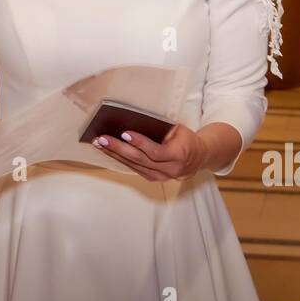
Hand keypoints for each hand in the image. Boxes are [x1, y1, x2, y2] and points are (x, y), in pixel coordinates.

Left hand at [92, 123, 208, 181]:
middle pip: (139, 160)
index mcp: (177, 156)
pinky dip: (121, 159)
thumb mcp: (179, 130)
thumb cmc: (187, 139)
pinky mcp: (153, 178)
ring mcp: (160, 177)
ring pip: (133, 165)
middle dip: (119, 148)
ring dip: (115, 154)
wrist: (199, 157)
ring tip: (100, 144)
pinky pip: (134, 169)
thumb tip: (136, 122)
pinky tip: (109, 151)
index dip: (139, 143)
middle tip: (103, 139)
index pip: (155, 152)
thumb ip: (161, 129)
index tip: (125, 133)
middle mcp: (168, 170)